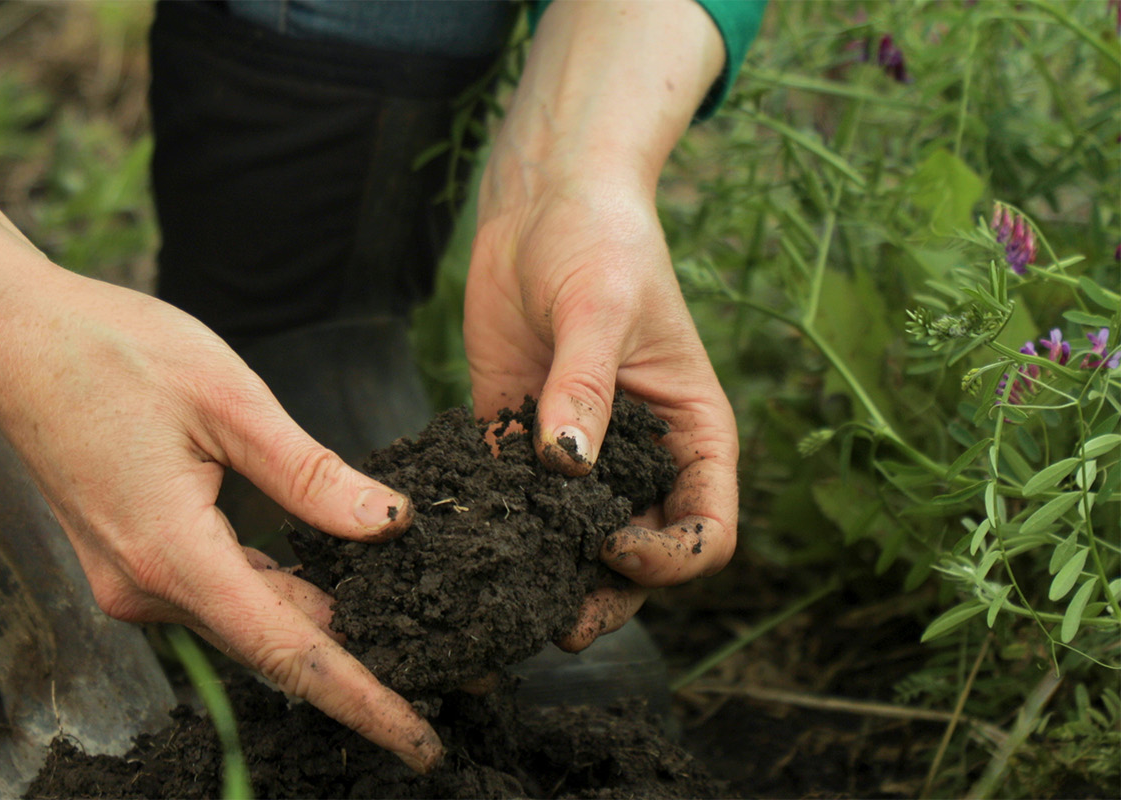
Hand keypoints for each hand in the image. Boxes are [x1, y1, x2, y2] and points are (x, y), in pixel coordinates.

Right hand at [0, 101, 441, 771]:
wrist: (7, 336)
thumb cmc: (111, 352)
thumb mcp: (228, 400)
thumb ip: (309, 474)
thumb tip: (388, 525)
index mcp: (173, 557)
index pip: (288, 654)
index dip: (363, 701)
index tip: (422, 745)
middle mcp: (145, 590)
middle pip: (273, 640)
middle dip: (358, 657)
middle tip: (448, 662)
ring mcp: (128, 581)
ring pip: (245, 615)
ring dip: (315, 619)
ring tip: (398, 612)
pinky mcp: (124, 560)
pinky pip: (215, 591)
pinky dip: (272, 589)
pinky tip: (322, 572)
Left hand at [464, 0, 737, 650]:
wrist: (540, 203)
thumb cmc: (600, 241)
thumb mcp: (599, 308)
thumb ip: (585, 387)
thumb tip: (569, 467)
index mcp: (693, 436)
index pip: (705, 532)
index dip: (667, 560)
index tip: (611, 546)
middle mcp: (641, 461)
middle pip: (639, 560)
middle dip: (603, 596)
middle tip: (550, 624)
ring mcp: (577, 459)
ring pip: (572, 547)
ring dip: (545, 579)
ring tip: (501, 608)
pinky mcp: (517, 442)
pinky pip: (513, 506)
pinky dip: (493, 534)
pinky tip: (458, 552)